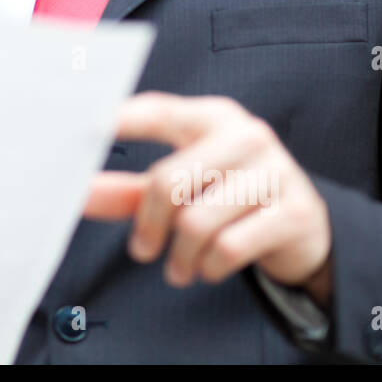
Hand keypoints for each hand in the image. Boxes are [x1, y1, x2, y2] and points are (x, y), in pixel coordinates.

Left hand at [84, 92, 332, 303]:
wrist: (304, 227)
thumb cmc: (228, 197)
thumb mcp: (182, 189)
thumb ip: (130, 190)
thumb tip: (78, 194)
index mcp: (213, 118)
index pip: (161, 112)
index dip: (124, 119)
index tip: (86, 128)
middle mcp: (247, 135)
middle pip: (169, 179)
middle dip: (149, 224)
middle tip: (142, 251)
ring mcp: (276, 171)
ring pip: (197, 223)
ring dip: (181, 256)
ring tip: (179, 267)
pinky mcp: (296, 211)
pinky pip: (230, 248)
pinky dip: (210, 268)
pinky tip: (209, 268)